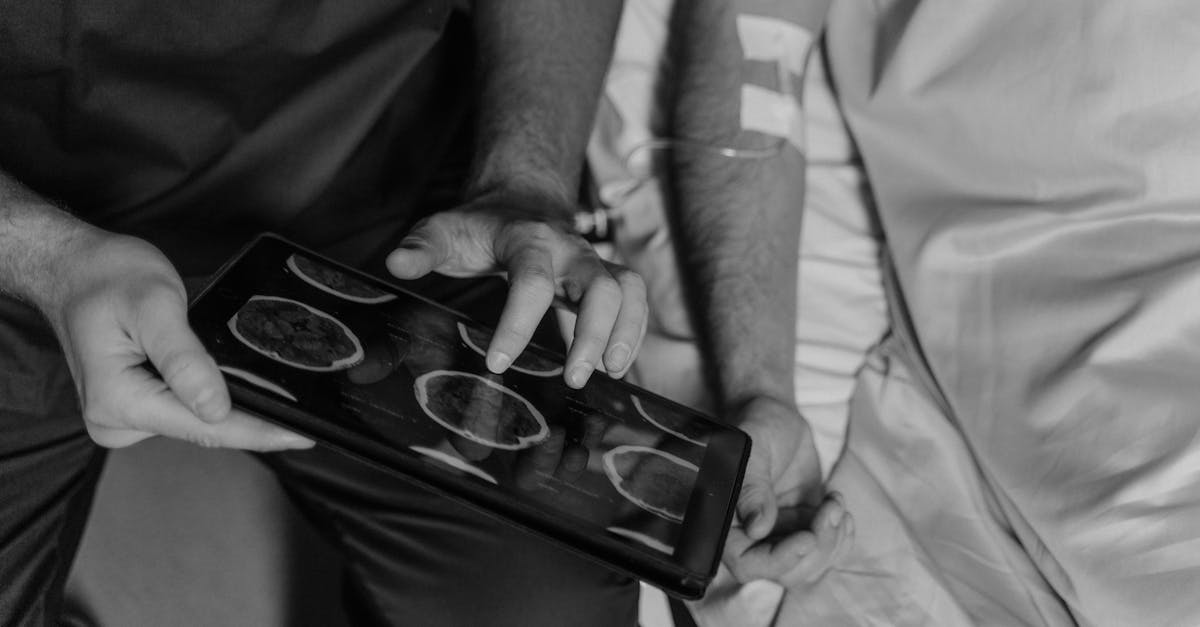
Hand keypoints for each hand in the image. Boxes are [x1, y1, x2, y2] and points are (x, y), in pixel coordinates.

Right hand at [44, 232, 314, 450]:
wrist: (72, 268)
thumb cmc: (107, 276)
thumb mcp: (154, 305)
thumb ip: (184, 360)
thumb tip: (216, 408)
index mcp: (118, 401)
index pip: (205, 428)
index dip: (259, 432)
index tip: (304, 436)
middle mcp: (118, 421)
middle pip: (204, 430)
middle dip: (255, 420)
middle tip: (311, 416)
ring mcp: (125, 418)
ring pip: (198, 421)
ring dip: (238, 407)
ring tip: (284, 398)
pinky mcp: (136, 407)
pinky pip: (187, 409)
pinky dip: (217, 396)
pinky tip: (248, 388)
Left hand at [385, 190, 647, 388]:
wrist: (521, 199)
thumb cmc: (479, 225)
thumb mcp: (443, 229)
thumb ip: (421, 247)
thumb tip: (396, 264)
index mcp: (527, 238)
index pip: (532, 281)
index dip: (519, 323)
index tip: (499, 363)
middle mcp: (569, 248)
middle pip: (600, 286)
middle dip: (593, 334)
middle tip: (575, 378)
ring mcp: (593, 261)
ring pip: (628, 290)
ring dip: (626, 332)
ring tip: (610, 373)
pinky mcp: (607, 276)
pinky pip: (634, 300)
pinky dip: (633, 332)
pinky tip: (616, 366)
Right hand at [722, 396, 851, 584]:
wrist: (778, 417)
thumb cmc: (758, 427)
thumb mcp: (753, 449)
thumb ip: (752, 487)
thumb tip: (757, 528)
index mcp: (728, 523)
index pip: (749, 564)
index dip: (780, 559)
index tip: (808, 537)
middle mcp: (752, 537)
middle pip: (787, 571)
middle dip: (817, 546)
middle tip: (830, 508)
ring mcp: (781, 535)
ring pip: (811, 565)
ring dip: (833, 539)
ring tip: (836, 502)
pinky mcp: (804, 528)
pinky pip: (828, 551)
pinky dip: (842, 536)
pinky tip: (838, 506)